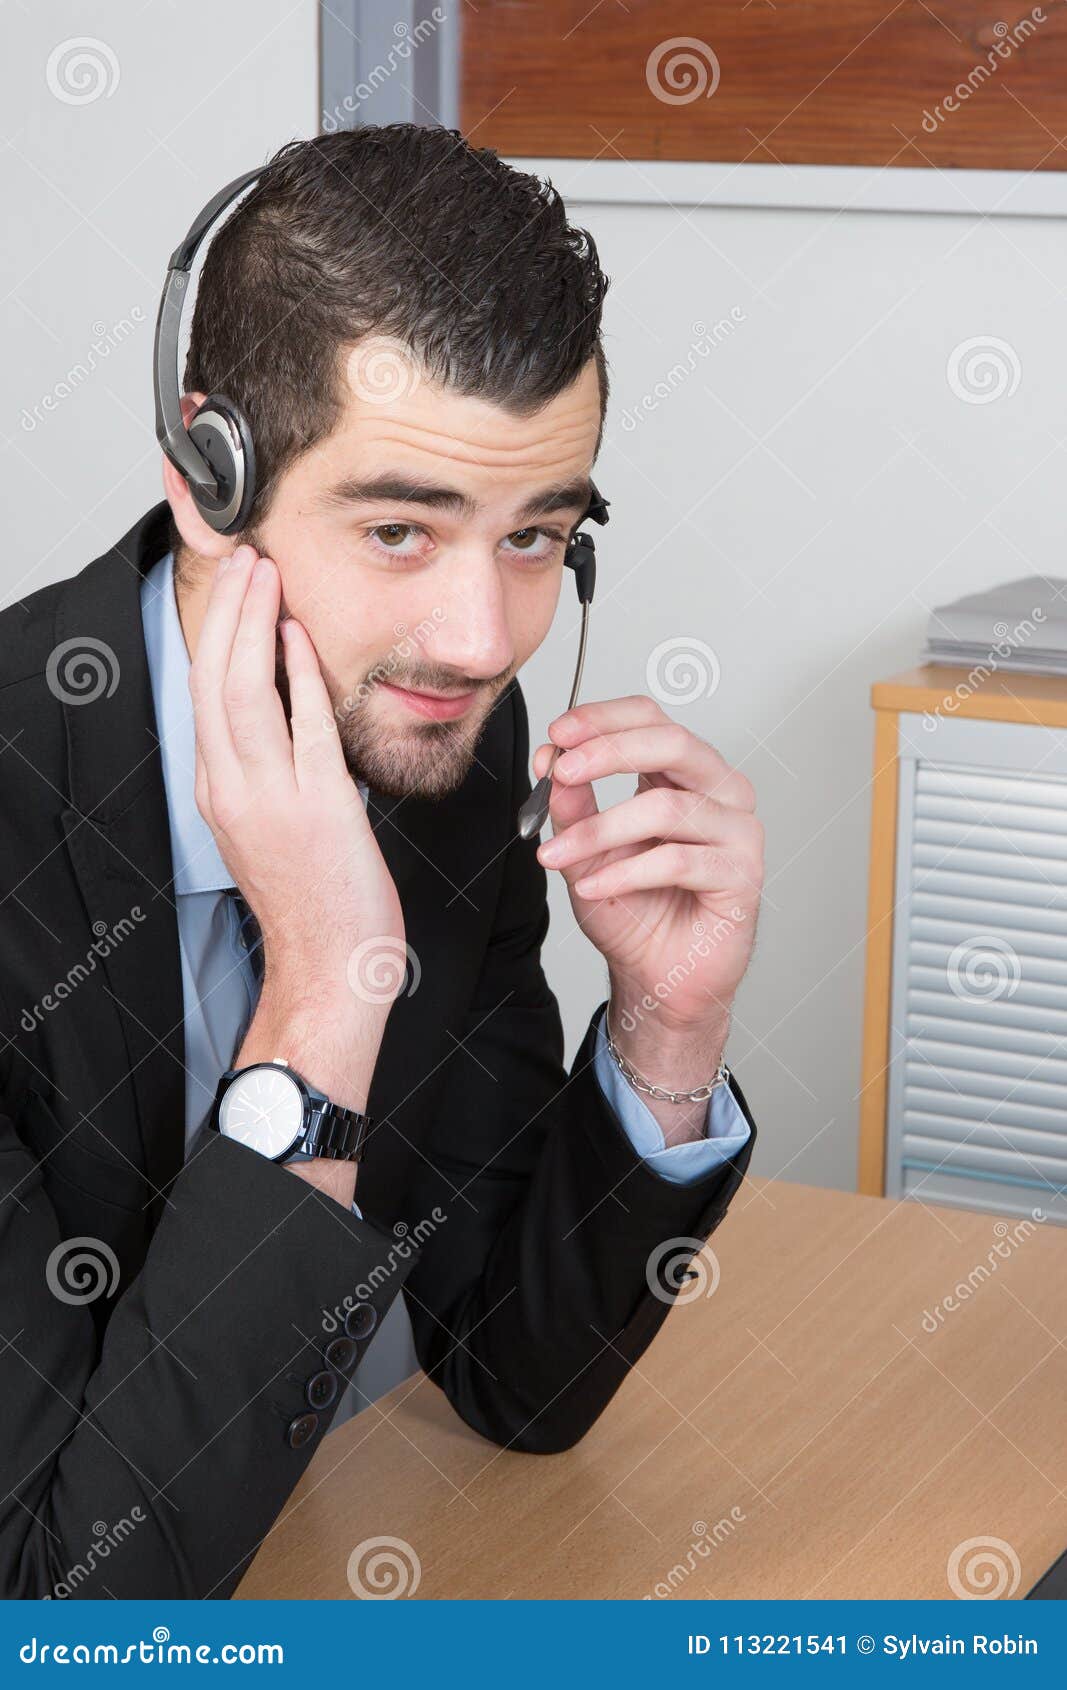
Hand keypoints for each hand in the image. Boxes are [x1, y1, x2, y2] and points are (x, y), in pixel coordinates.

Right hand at [189, 544, 406, 1100]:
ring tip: (264, 575)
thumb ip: (270, 769)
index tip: (233, 586)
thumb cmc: (313, 900)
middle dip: (227, 610)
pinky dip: (299, 676)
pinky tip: (301, 636)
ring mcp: (272, 799)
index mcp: (220, 791)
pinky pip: (304, 727)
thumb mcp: (272, 826)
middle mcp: (234, 790)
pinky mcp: (319, 808)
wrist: (331, 965)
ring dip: (253, 626)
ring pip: (244, 693)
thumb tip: (287, 712)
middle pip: (214, 680)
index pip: (205, 693)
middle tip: (244, 556)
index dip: (216, 632)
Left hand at [532, 695, 762, 1040]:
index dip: (604, 718)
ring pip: (666, 807)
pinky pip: (676, 861)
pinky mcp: (742, 874)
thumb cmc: (633, 910)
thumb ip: (571, 804)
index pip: (651, 719)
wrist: (657, 975)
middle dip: (608, 752)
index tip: (558, 733)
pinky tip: (593, 887)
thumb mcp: (585, 851)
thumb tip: (549, 757)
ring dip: (601, 829)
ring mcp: (737, 831)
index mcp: (683, 774)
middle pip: (671, 744)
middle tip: (561, 773)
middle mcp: (719, 792)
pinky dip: (624, 873)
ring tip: (557, 856)